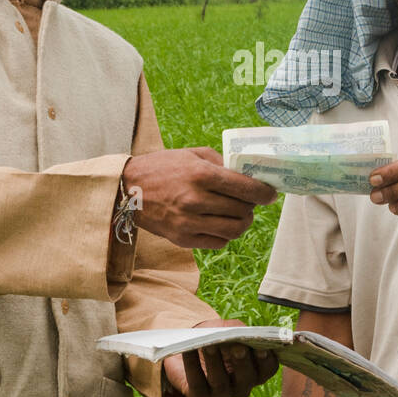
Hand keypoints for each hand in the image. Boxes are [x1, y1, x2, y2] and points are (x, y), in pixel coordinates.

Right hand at [121, 148, 278, 249]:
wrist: (127, 190)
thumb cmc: (162, 167)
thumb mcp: (192, 154)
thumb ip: (221, 163)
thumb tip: (247, 175)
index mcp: (201, 175)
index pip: (246, 189)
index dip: (265, 193)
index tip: (271, 194)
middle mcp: (196, 200)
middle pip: (243, 211)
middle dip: (252, 207)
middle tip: (251, 202)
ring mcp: (189, 222)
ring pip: (234, 230)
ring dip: (242, 222)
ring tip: (239, 214)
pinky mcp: (182, 239)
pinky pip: (218, 242)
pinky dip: (226, 234)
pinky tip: (220, 223)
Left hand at [162, 319, 279, 396]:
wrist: (190, 347)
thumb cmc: (216, 336)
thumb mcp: (229, 328)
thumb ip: (237, 329)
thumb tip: (238, 333)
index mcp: (256, 371)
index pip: (268, 369)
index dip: (266, 360)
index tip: (261, 347)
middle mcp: (242, 387)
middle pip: (246, 379)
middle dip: (242, 362)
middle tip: (237, 347)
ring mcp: (222, 396)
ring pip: (221, 383)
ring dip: (215, 363)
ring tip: (209, 345)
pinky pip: (197, 384)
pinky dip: (192, 366)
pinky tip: (189, 350)